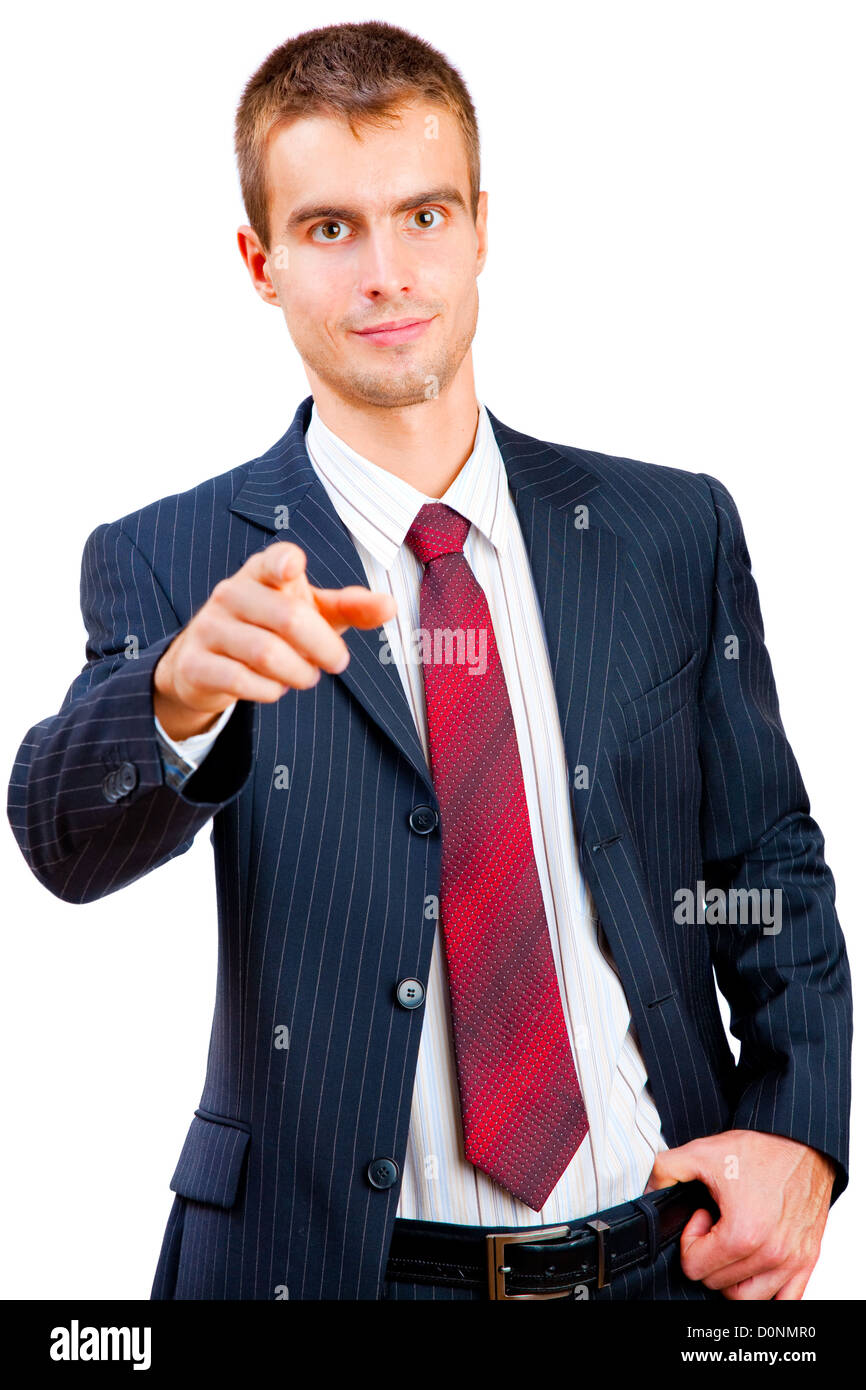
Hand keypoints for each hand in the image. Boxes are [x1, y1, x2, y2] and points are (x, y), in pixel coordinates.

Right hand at [153, 540, 396, 739]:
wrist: (205, 663)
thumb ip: (351, 608)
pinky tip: (275, 688)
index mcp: (262, 573)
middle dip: (323, 647)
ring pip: (266, 653)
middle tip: (337, 663)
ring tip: (307, 676)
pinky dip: (269, 690)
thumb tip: (390, 606)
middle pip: (288, 618)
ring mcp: (209, 628)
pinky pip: (241, 680)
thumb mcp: (313, 613)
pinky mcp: (195, 663)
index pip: (273, 561)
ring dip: (299, 672)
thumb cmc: (271, 629)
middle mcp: (232, 593)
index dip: (283, 562)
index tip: (293, 569)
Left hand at [643, 1129, 835, 1299]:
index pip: (695, 1268)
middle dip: (709, 1253)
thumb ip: (666, 1171)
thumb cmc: (761, 1148)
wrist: (802, 1142)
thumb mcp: (703, 1152)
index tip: (703, 1215)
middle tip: (718, 1223)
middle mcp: (771, 1254)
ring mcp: (792, 1261)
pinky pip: (785, 1301)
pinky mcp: (808, 1261)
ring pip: (746, 1298)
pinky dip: (766, 1291)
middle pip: (717, 1284)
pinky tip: (756, 1264)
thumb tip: (647, 1193)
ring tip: (735, 1241)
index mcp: (743, 1233)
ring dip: (732, 1275)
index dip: (691, 1239)